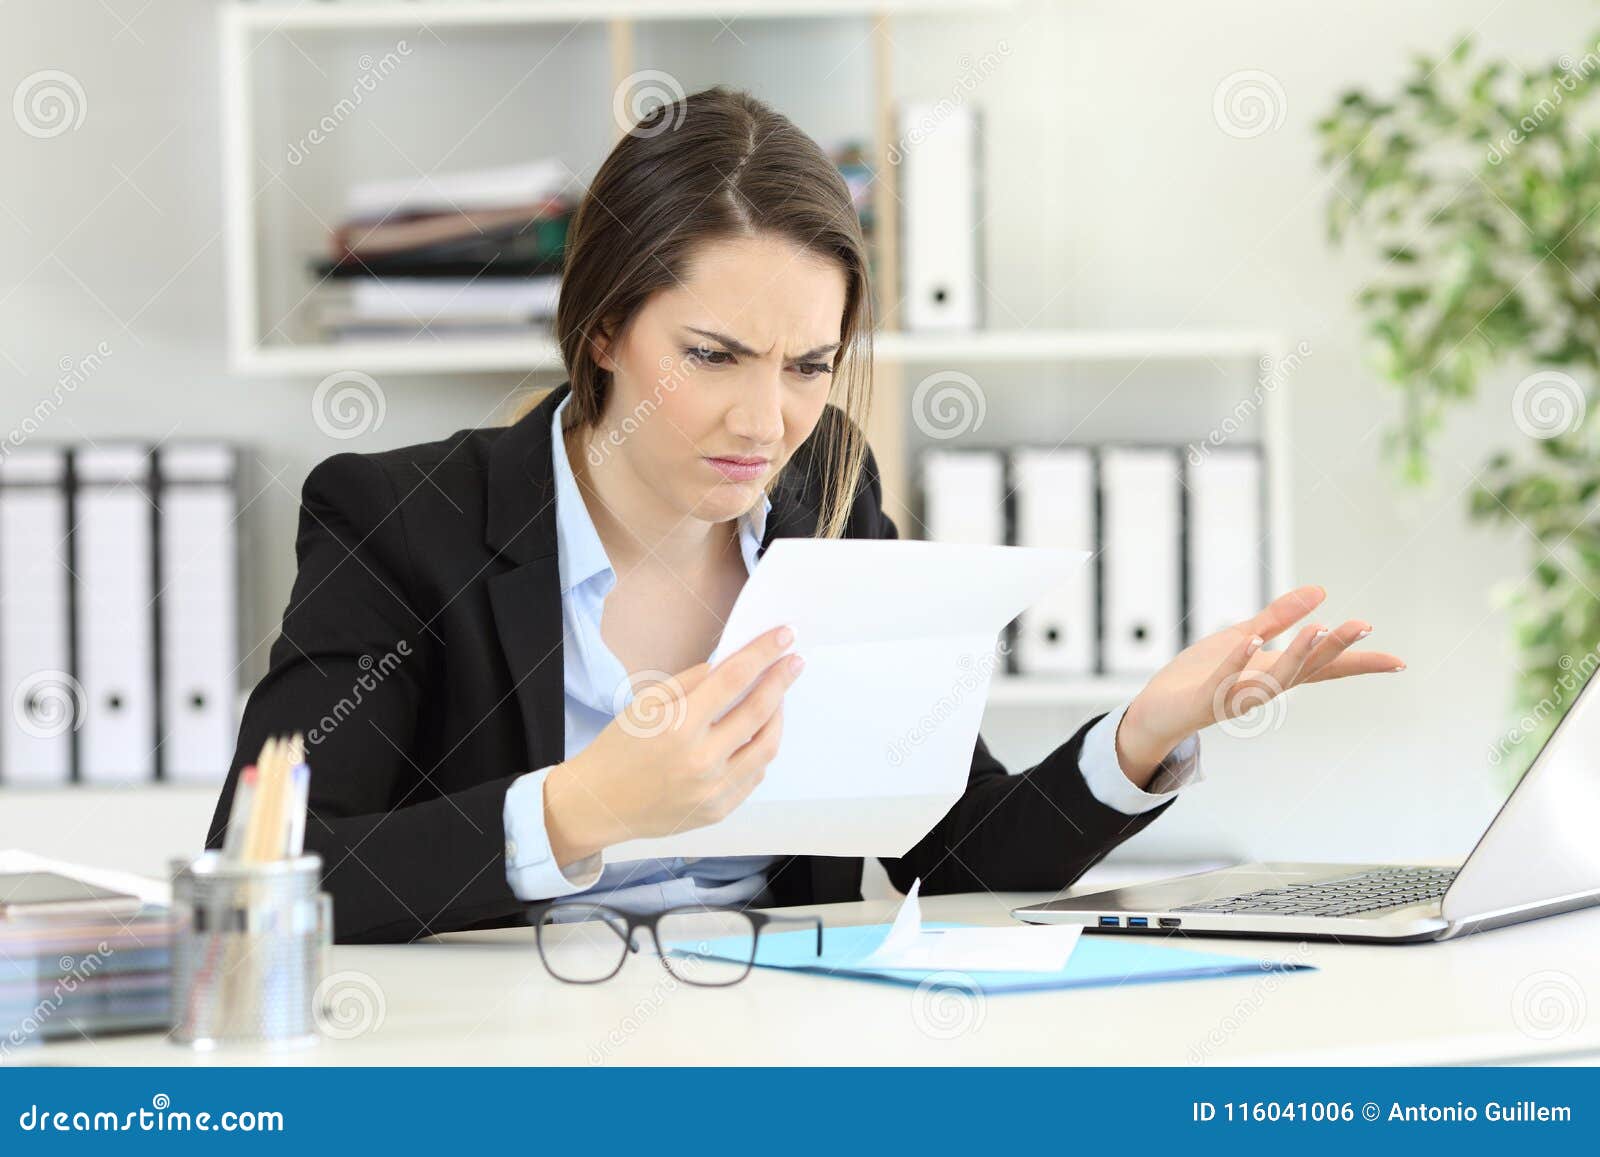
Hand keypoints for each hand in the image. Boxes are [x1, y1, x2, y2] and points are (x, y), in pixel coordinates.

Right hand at [543, 625, 803, 864]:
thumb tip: (728, 665)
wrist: (601, 804)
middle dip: (781, 680)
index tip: (783, 635)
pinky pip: (754, 775)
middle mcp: (701, 760)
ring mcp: (713, 789)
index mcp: (679, 727)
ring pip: (767, 746)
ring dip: (778, 716)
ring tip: (777, 697)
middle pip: (759, 711)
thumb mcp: (645, 704)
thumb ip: (689, 682)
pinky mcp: (719, 809)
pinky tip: (756, 733)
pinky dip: (760, 749)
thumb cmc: (619, 749)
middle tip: (794, 661)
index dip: (763, 653)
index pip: (733, 679)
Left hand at [1115, 585, 1405, 786]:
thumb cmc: (1200, 675)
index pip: (1325, 667)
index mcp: (1274, 672)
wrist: (1156, 711)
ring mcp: (1237, 697)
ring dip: (1296, 653)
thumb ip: (1279, 616)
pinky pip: (1225, 679)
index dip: (1359, 663)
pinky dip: (1238, 661)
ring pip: (1274, 677)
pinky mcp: (1206, 700)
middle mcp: (1263, 688)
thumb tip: (1321, 591)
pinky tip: (1252, 639)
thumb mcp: (1243, 637)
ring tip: (1320, 627)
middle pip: (1307, 668)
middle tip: (1363, 624)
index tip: (1399, 661)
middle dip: (1334, 647)